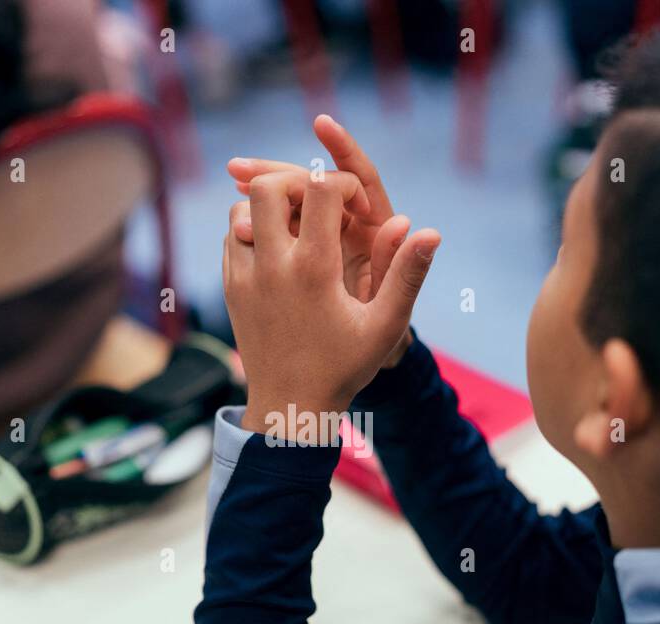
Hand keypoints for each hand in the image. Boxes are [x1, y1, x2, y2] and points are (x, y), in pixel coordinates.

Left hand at [223, 169, 439, 438]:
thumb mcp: (385, 326)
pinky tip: (281, 250)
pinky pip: (231, 236)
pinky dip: (253, 229)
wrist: (290, 407)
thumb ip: (407, 275)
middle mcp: (272, 266)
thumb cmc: (344, 368)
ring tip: (301, 227)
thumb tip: (430, 230)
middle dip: (297, 182)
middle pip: (267, 186)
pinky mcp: (230, 287)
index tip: (357, 207)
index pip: (319, 189)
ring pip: (241, 207)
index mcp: (314, 270)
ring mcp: (244, 276)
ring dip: (271, 207)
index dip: (343, 184)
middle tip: (321, 204)